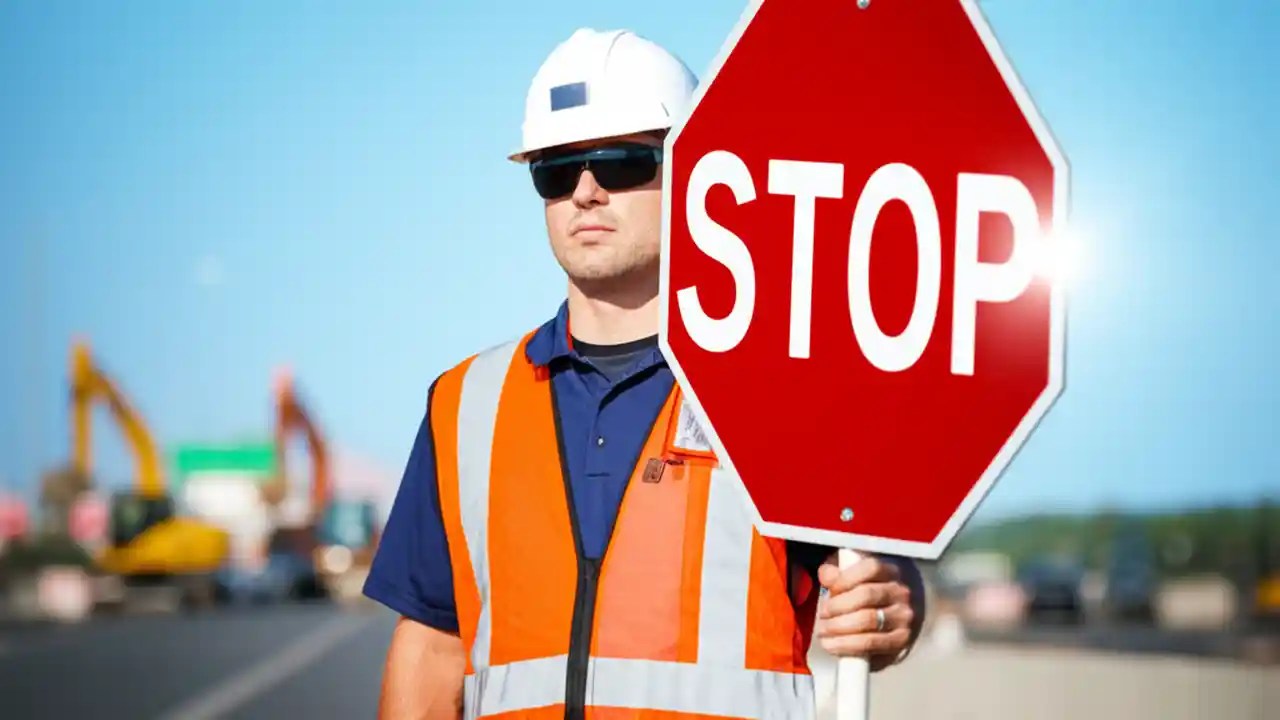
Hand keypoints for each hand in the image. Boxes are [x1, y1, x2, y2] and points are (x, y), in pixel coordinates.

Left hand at [814, 552, 915, 670]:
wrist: (899, 619)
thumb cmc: (871, 594)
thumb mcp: (855, 576)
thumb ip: (838, 572)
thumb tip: (826, 576)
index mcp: (892, 571)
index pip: (871, 568)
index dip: (846, 578)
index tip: (830, 588)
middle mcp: (901, 593)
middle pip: (866, 595)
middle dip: (837, 605)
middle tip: (823, 613)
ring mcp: (903, 618)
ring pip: (867, 620)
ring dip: (838, 626)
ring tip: (823, 630)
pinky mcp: (900, 642)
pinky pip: (869, 644)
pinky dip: (845, 645)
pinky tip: (830, 644)